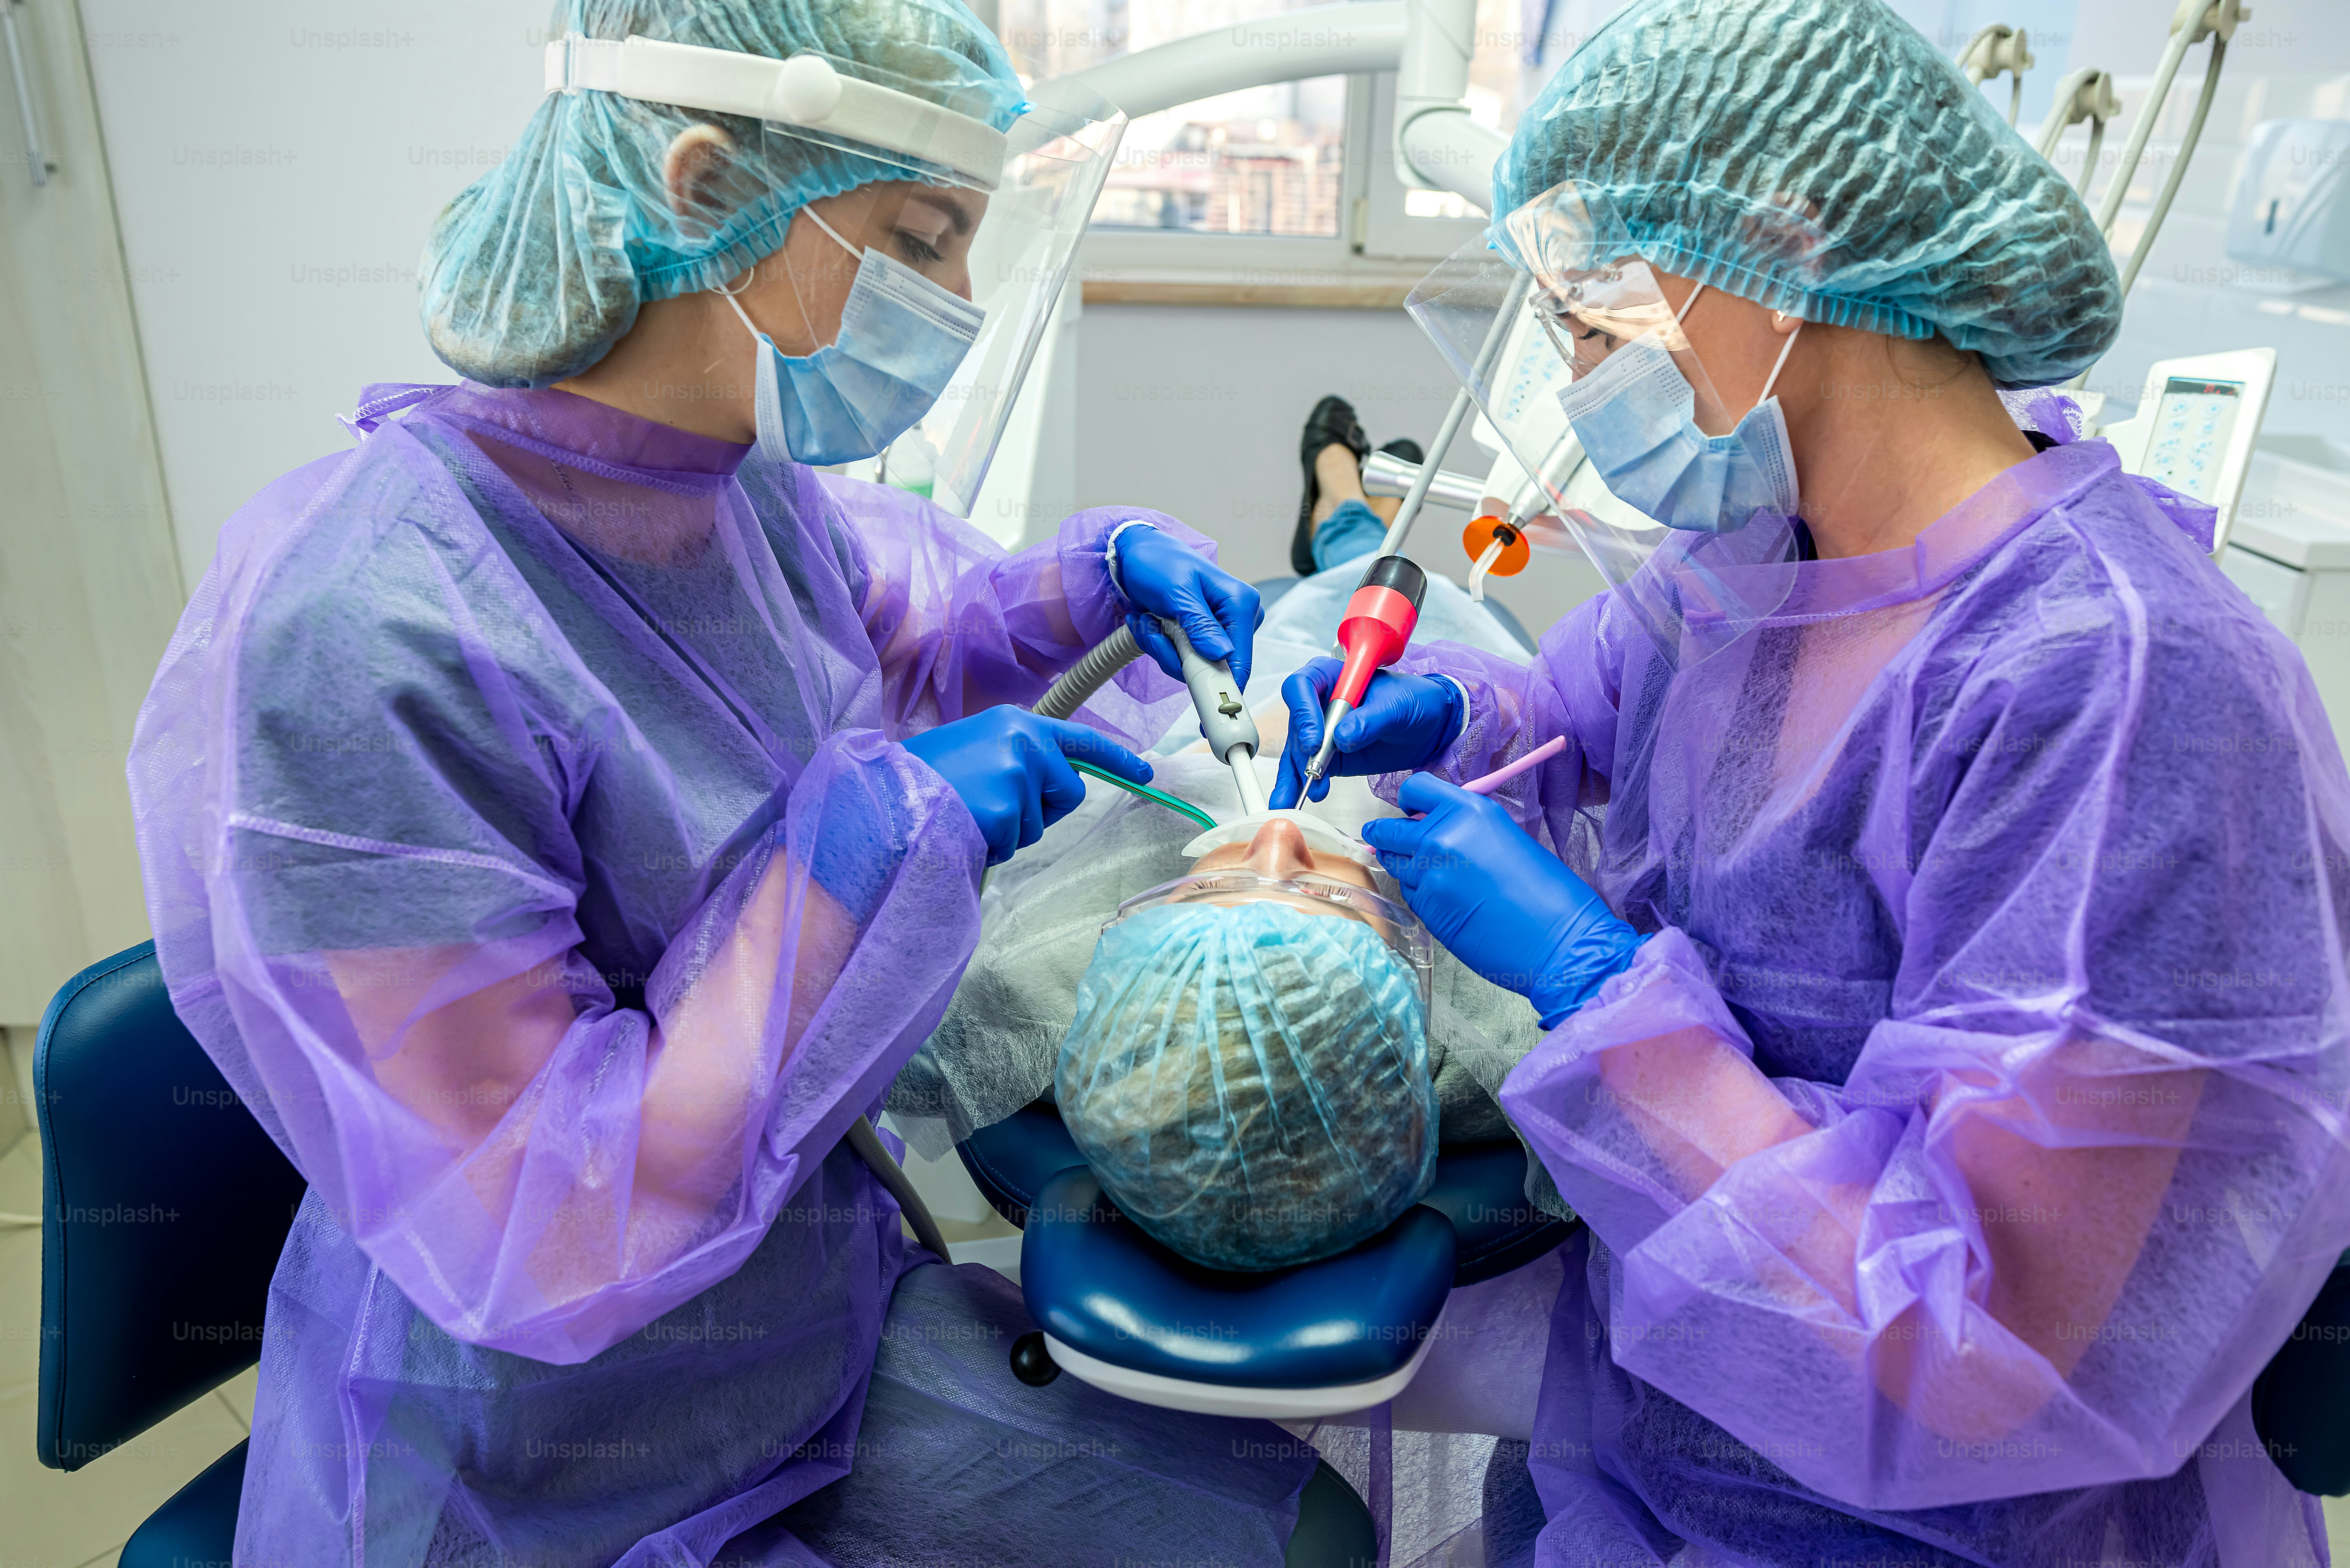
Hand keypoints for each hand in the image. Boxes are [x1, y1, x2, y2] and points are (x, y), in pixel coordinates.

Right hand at [903, 708, 1150, 865]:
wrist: (884, 795)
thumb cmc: (927, 774)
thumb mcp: (978, 746)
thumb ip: (1019, 756)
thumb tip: (1061, 779)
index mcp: (1017, 723)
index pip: (1080, 740)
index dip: (1116, 758)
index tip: (1145, 771)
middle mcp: (1023, 743)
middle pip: (1068, 791)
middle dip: (1043, 809)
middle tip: (997, 806)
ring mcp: (1016, 777)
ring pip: (1038, 824)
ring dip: (1009, 829)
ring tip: (968, 811)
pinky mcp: (1005, 811)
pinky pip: (1014, 843)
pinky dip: (991, 844)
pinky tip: (962, 825)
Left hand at [1112, 524, 1262, 695]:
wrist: (1137, 554)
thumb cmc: (1158, 563)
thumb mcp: (1176, 591)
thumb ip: (1199, 624)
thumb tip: (1222, 654)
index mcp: (1240, 604)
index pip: (1240, 660)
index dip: (1219, 683)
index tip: (1200, 701)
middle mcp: (1236, 620)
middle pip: (1211, 668)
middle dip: (1174, 654)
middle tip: (1152, 626)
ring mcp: (1218, 631)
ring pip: (1189, 667)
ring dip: (1161, 646)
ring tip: (1149, 618)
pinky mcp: (1201, 637)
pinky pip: (1178, 659)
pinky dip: (1158, 644)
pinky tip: (1151, 621)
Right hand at [1269, 662, 1462, 807]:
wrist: (1429, 725)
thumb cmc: (1413, 701)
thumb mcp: (1397, 705)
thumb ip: (1370, 719)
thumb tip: (1342, 738)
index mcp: (1333, 677)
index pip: (1302, 686)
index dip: (1303, 712)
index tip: (1315, 740)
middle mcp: (1320, 703)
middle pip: (1296, 724)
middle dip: (1300, 751)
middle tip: (1314, 772)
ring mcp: (1322, 731)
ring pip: (1297, 752)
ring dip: (1294, 776)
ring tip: (1293, 799)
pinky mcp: (1329, 756)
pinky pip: (1309, 770)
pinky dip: (1303, 785)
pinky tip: (1304, 798)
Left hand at [1361, 774, 1642, 1026]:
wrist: (1558, 937)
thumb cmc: (1546, 889)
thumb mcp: (1506, 837)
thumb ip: (1466, 827)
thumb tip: (1434, 827)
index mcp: (1469, 810)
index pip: (1415, 788)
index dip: (1408, 800)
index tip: (1410, 811)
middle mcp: (1442, 836)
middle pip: (1390, 830)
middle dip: (1387, 837)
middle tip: (1389, 842)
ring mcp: (1430, 874)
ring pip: (1396, 864)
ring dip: (1406, 868)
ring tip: (1437, 877)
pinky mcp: (1427, 908)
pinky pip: (1411, 893)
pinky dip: (1422, 895)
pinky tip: (1450, 903)